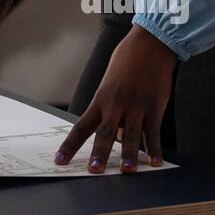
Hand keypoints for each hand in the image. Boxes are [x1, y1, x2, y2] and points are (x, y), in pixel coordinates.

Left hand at [54, 25, 176, 173]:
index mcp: (100, 99)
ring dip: (129, 154)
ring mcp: (136, 105)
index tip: (60, 161)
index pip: (81, 127)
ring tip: (127, 171)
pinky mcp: (155, 105)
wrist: (148, 44)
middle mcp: (116, 103)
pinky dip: (154, 148)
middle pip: (104, 132)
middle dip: (99, 154)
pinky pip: (154, 131)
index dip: (70, 146)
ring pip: (131, 134)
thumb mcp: (110, 84)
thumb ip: (110, 110)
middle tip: (94, 171)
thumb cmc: (126, 64)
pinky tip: (155, 162)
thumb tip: (113, 136)